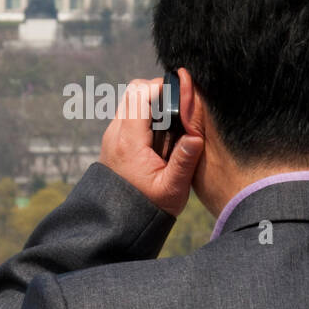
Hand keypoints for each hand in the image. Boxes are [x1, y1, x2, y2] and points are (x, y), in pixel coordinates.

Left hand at [99, 75, 203, 216]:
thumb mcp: (172, 189)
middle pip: (133, 90)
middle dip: (158, 91)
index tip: (182, 92)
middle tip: (178, 108)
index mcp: (129, 141)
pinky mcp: (113, 140)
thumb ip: (184, 161)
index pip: (141, 93)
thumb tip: (196, 136)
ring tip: (171, 123)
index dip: (162, 86)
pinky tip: (160, 134)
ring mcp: (112, 135)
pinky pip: (128, 114)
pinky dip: (144, 114)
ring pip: (130, 100)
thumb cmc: (148, 207)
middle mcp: (116, 133)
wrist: (118, 222)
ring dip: (151, 103)